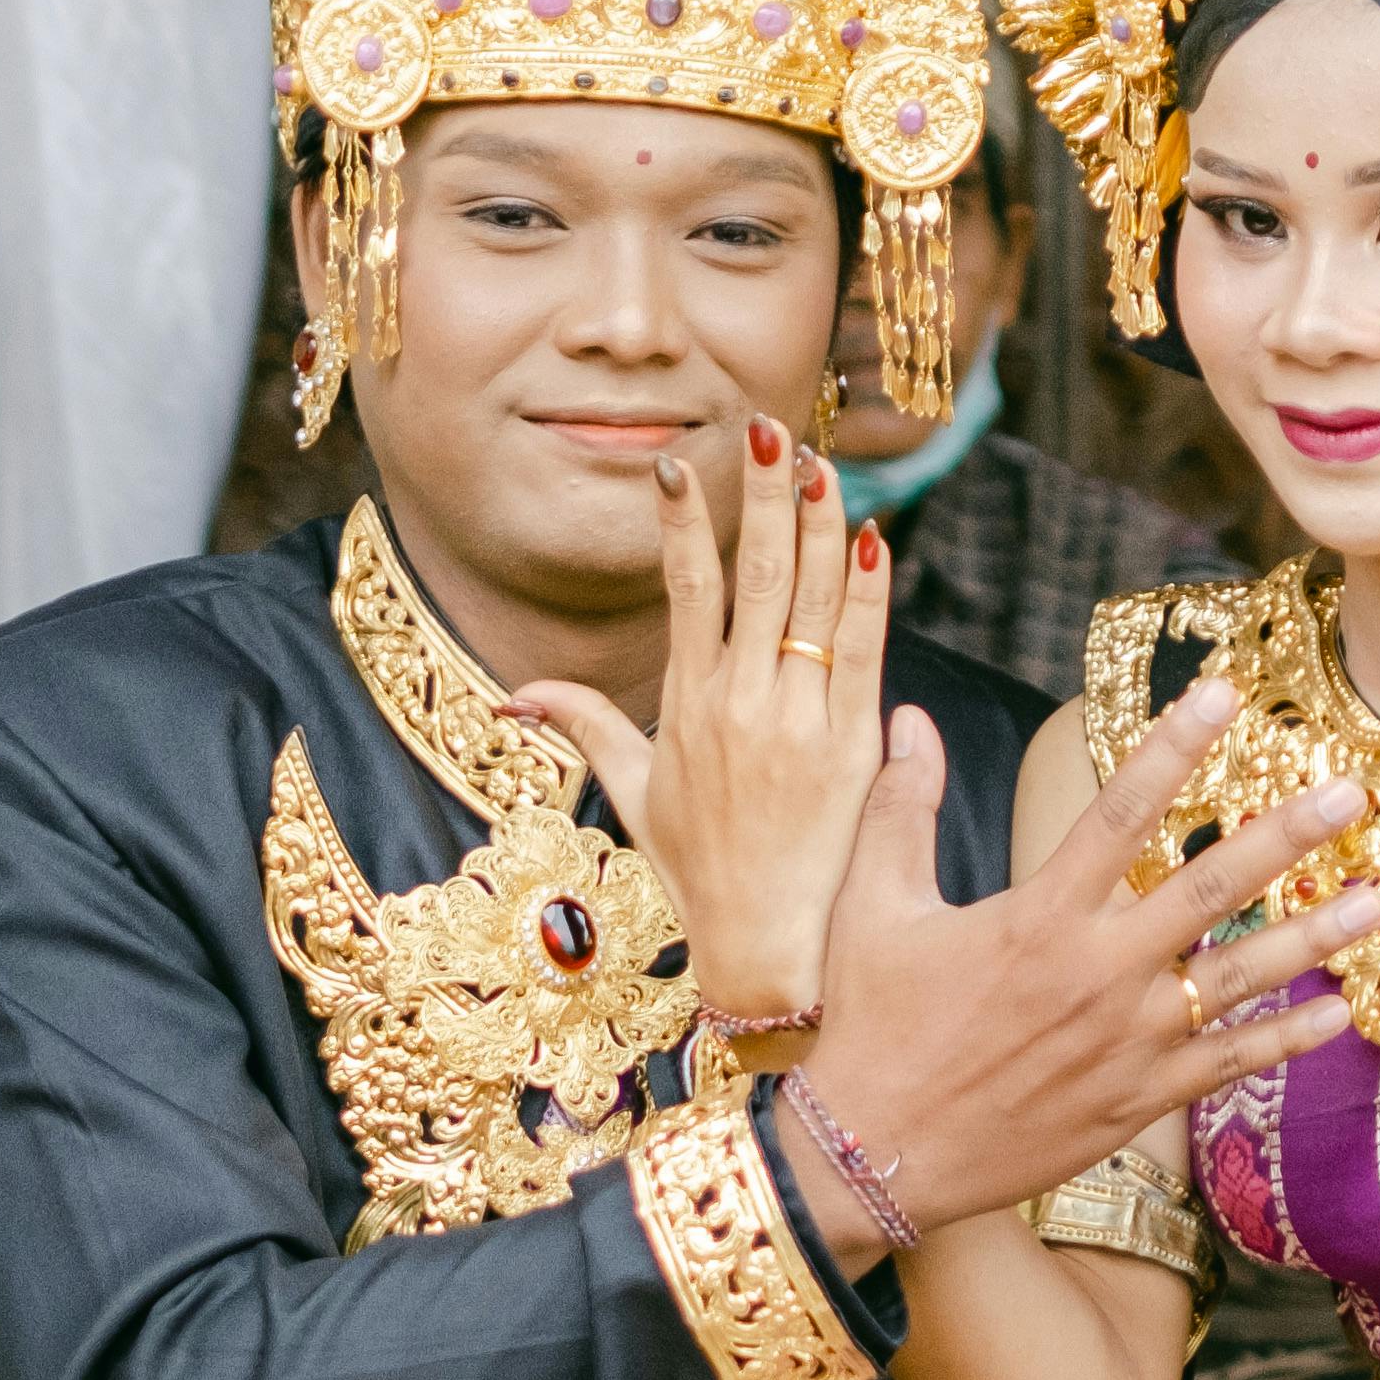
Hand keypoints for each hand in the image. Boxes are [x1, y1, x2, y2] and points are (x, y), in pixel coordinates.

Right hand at [512, 418, 876, 1022]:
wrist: (762, 948)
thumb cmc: (694, 870)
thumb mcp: (630, 793)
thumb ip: (582, 725)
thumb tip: (509, 694)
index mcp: (687, 707)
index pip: (684, 592)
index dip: (684, 524)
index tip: (680, 465)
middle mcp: (741, 706)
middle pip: (757, 577)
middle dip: (763, 497)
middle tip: (770, 431)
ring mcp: (800, 725)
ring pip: (814, 604)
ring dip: (819, 527)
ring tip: (822, 463)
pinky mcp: (853, 748)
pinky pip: (866, 654)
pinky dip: (870, 597)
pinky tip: (870, 541)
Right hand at [779, 684, 1374, 1250]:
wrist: (872, 1156)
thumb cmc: (871, 1024)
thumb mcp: (874, 905)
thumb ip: (900, 806)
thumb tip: (907, 716)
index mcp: (1037, 914)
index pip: (1120, 810)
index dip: (1174, 745)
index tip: (1226, 693)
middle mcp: (1095, 971)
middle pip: (1208, 888)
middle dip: (1284, 835)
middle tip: (1351, 794)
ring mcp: (1124, 1041)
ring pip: (1238, 977)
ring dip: (1314, 938)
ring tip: (1378, 901)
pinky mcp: (1135, 1101)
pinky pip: (1226, 1062)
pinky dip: (1286, 1038)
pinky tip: (1340, 1011)